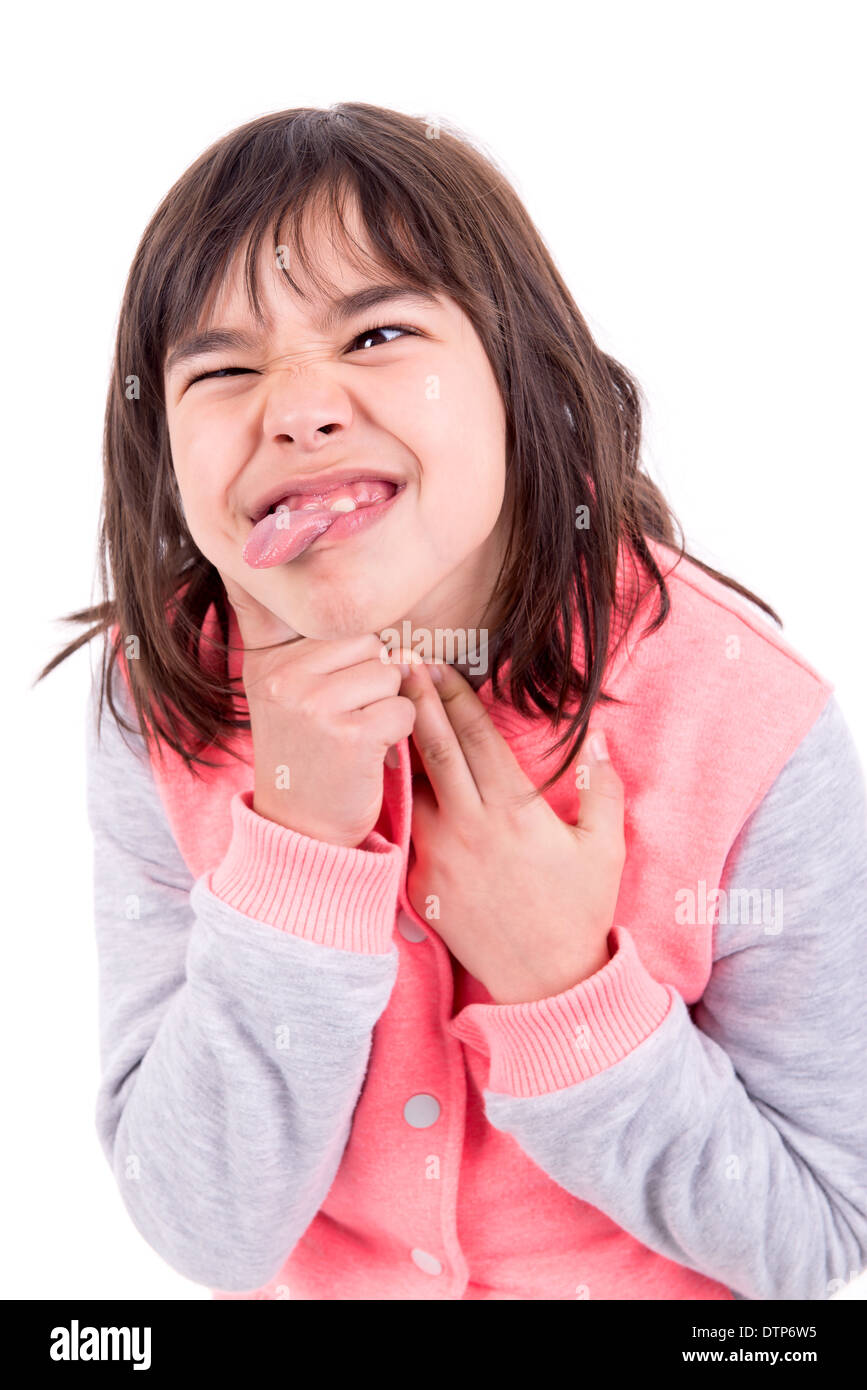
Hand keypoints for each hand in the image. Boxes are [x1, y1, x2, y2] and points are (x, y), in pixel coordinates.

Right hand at [217, 570, 414, 847]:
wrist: (300, 832)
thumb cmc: (307, 758)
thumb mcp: (287, 695)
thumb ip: (313, 647)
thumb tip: (368, 603)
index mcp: (266, 660)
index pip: (341, 626)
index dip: (354, 661)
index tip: (333, 696)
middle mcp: (284, 677)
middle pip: (370, 645)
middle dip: (374, 682)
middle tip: (348, 721)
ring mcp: (315, 705)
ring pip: (391, 675)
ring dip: (387, 707)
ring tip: (358, 736)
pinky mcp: (350, 736)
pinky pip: (404, 710)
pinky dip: (399, 735)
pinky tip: (371, 754)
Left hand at [401, 658, 625, 1004]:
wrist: (544, 981)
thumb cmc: (580, 909)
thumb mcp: (606, 846)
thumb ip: (601, 785)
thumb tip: (597, 736)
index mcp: (515, 812)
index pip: (477, 738)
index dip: (456, 698)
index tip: (441, 669)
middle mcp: (471, 827)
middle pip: (436, 749)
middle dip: (417, 702)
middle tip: (402, 666)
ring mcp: (440, 854)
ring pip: (412, 785)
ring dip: (401, 744)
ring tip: (389, 709)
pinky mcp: (421, 880)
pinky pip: (408, 826)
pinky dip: (400, 794)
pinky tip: (392, 771)